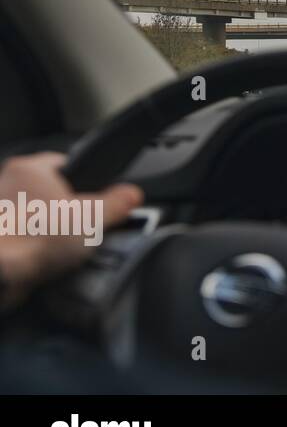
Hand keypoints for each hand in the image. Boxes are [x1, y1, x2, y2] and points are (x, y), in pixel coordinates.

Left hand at [0, 152, 142, 310]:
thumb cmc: (33, 238)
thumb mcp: (92, 218)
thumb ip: (117, 203)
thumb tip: (132, 194)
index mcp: (29, 168)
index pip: (67, 164)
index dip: (88, 182)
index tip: (98, 200)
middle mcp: (7, 184)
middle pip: (51, 193)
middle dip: (68, 212)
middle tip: (85, 229)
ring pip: (36, 218)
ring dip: (50, 232)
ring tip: (66, 250)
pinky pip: (23, 239)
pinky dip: (35, 249)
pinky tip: (47, 262)